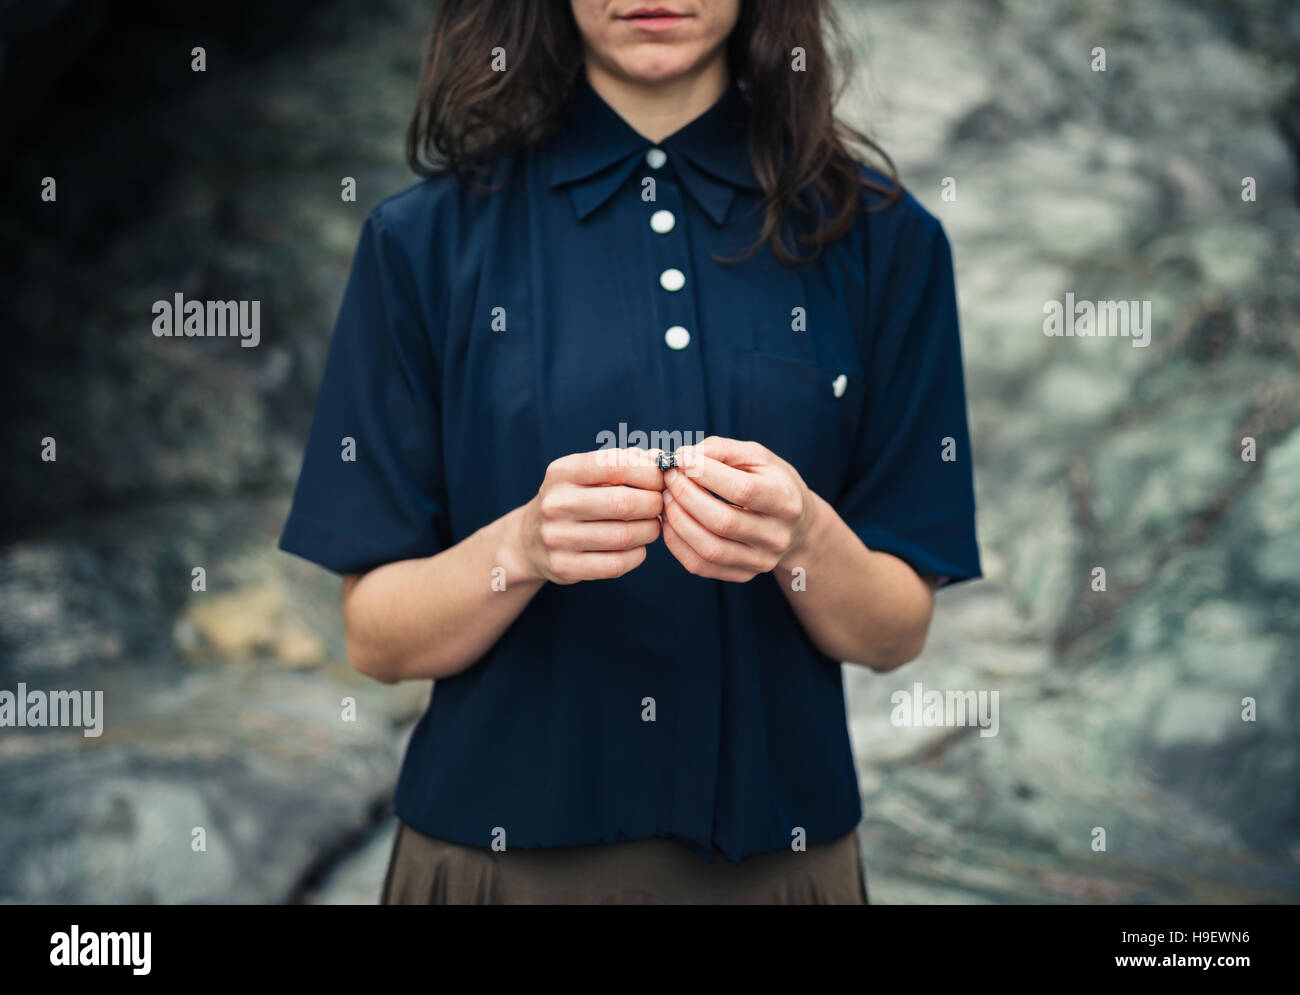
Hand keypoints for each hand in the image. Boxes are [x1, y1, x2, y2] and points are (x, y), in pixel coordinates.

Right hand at [519, 448, 663, 583]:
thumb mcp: (588, 473)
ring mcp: (557, 538)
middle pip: (624, 503)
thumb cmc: (574, 498)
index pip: (615, 465)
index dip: (649, 472)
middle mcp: (555, 503)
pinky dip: (637, 555)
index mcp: (563, 471)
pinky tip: (636, 547)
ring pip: (624, 536)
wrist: (529, 539)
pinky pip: (617, 564)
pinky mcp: (564, 567)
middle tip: (660, 505)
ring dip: (650, 530)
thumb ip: (626, 462)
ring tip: (651, 525)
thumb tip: (663, 461)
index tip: (660, 480)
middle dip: (654, 504)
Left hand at [660, 436, 816, 581]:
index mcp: (786, 500)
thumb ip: (722, 450)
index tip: (681, 459)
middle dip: (686, 496)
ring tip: (666, 499)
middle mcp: (778, 536)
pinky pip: (701, 566)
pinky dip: (677, 543)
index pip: (742, 490)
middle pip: (723, 522)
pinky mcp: (744, 575)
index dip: (705, 474)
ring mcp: (761, 560)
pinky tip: (671, 522)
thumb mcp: (757, 457)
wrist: (798, 525)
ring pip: (710, 549)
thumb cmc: (772, 482)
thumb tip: (683, 456)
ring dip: (678, 521)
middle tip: (668, 478)